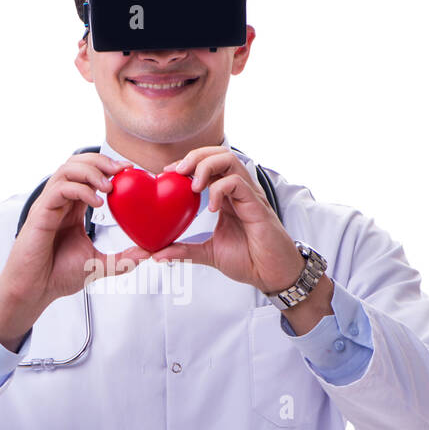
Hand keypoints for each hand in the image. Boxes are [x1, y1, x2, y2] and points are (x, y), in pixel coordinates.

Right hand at [0, 153, 149, 349]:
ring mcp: (48, 206)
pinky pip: (59, 189)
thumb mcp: (99, 265)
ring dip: (91, 171)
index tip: (132, 171)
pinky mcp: (40, 214)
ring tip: (110, 186)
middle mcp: (60, 202)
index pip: (89, 175)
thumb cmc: (57, 276)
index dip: (109, 168)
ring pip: (66, 170)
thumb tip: (148, 254)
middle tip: (124, 170)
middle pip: (77, 163)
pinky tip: (97, 201)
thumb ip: (123, 259)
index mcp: (72, 208)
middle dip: (101, 161)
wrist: (34, 291)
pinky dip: (80, 189)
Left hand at [148, 147, 304, 293]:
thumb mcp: (208, 254)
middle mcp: (238, 191)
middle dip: (194, 157)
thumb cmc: (249, 260)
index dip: (187, 164)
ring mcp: (249, 195)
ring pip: (229, 160)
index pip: (208, 166)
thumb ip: (184, 251)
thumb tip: (156, 254)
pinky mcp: (257, 205)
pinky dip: (220, 189)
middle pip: (218, 154)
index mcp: (226, 197)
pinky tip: (211, 207)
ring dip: (206, 166)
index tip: (167, 174)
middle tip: (176, 172)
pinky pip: (237, 183)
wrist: (272, 275)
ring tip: (193, 186)